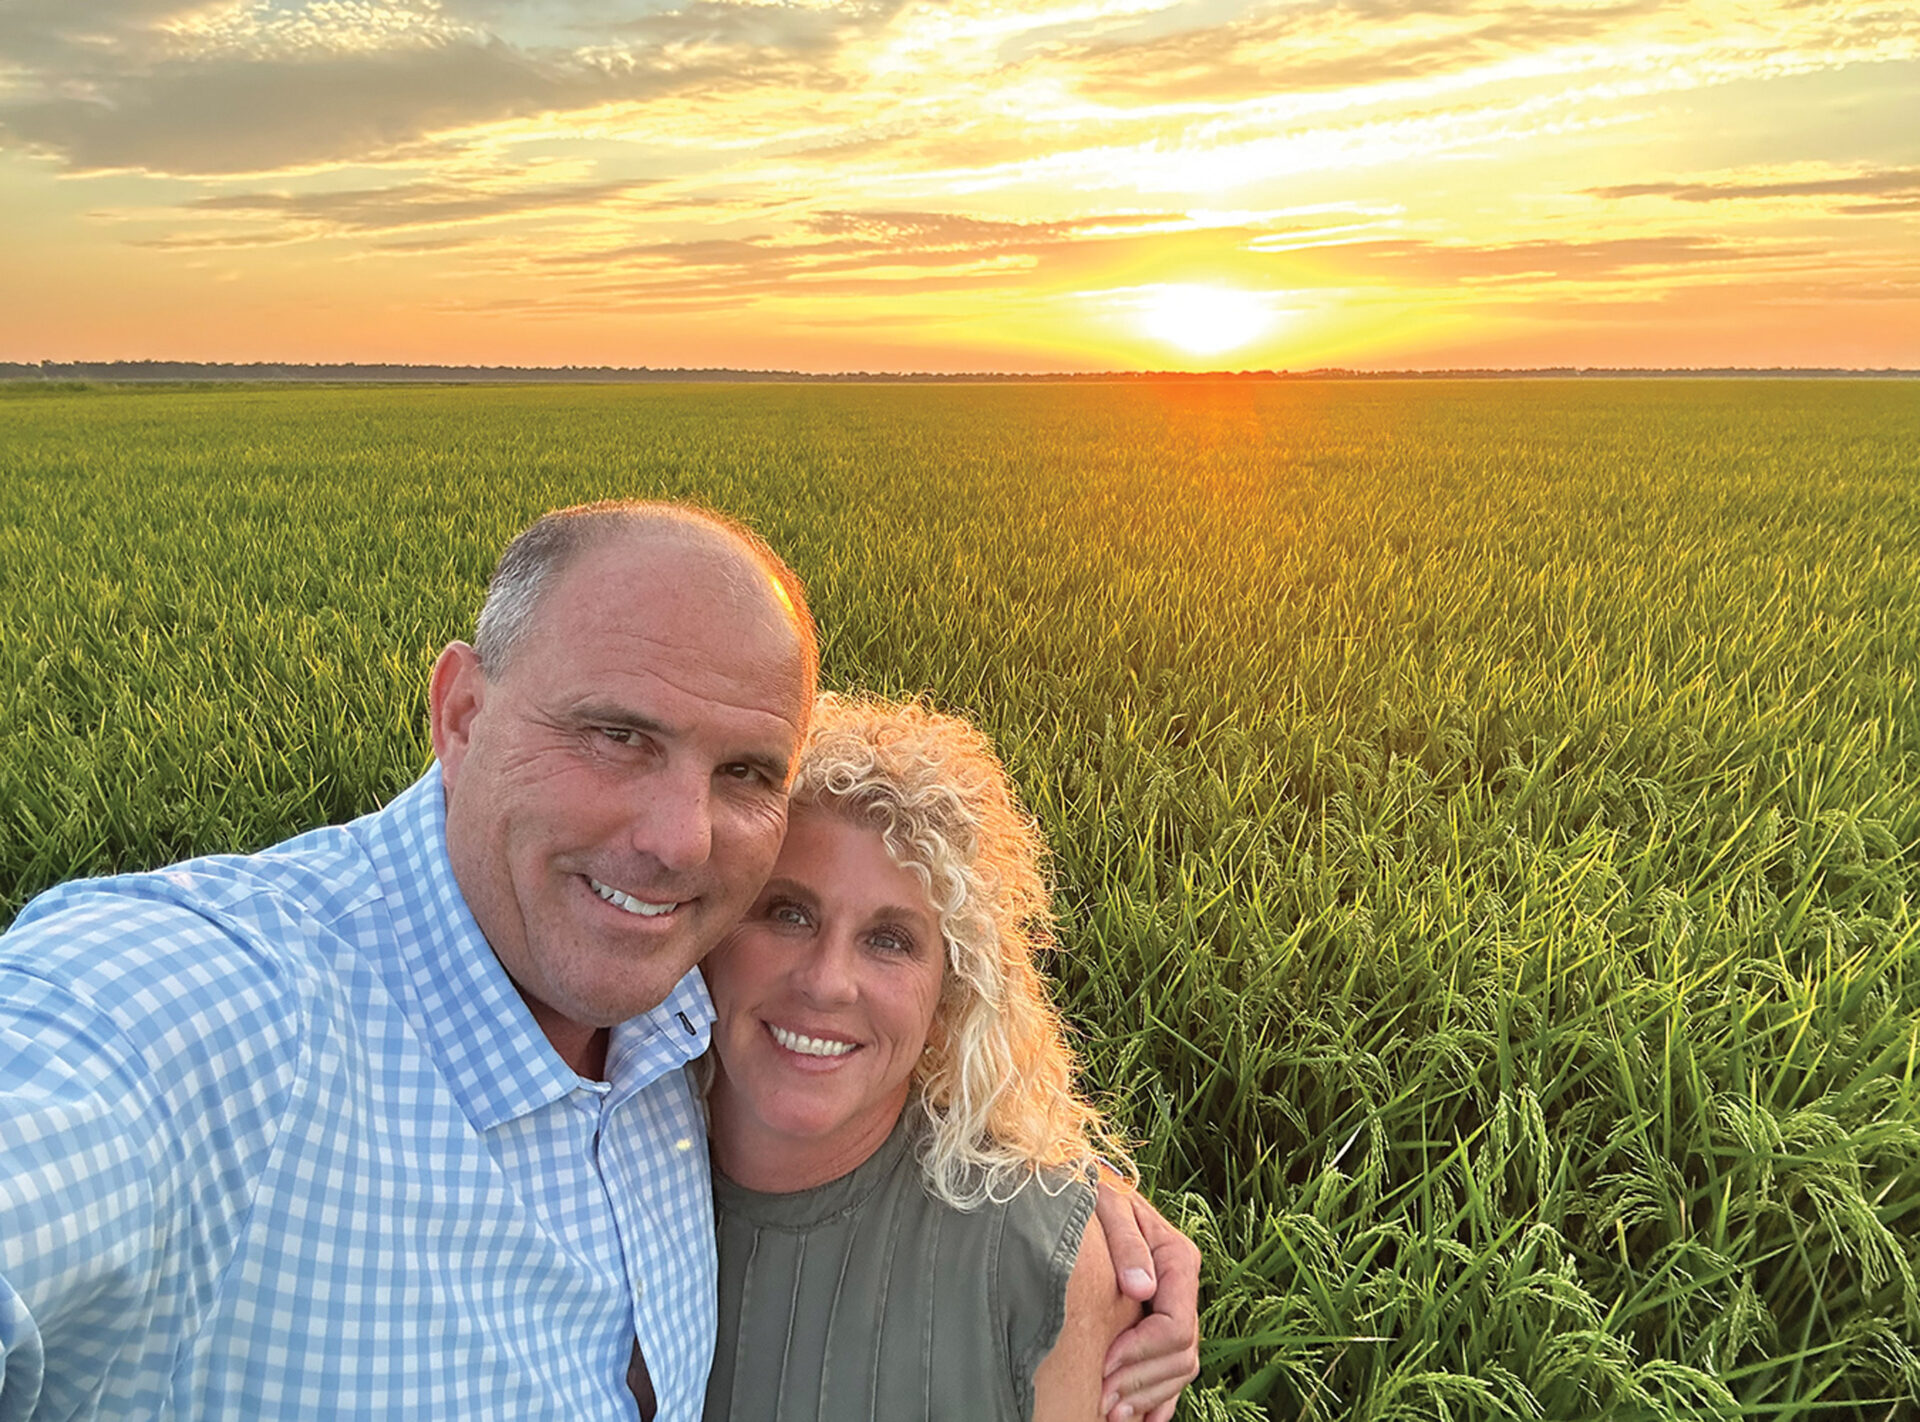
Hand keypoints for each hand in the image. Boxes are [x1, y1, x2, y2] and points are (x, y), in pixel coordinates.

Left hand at [1092, 1177, 1199, 1421]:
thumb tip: (1141, 1288)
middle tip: (1101, 1398)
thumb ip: (1125, 1243)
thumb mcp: (1107, 1203)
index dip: (1143, 1349)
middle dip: (1142, 1380)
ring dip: (1147, 1395)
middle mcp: (1181, 1287)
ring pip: (1180, 1368)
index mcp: (1176, 1259)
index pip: (1176, 1323)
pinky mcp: (1159, 1323)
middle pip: (1181, 1354)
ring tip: (1107, 1410)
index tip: (1104, 1361)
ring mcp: (1173, 1307)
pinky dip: (1159, 1399)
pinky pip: (1171, 1371)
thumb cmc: (1093, 1193)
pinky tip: (1139, 1419)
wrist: (1088, 1191)